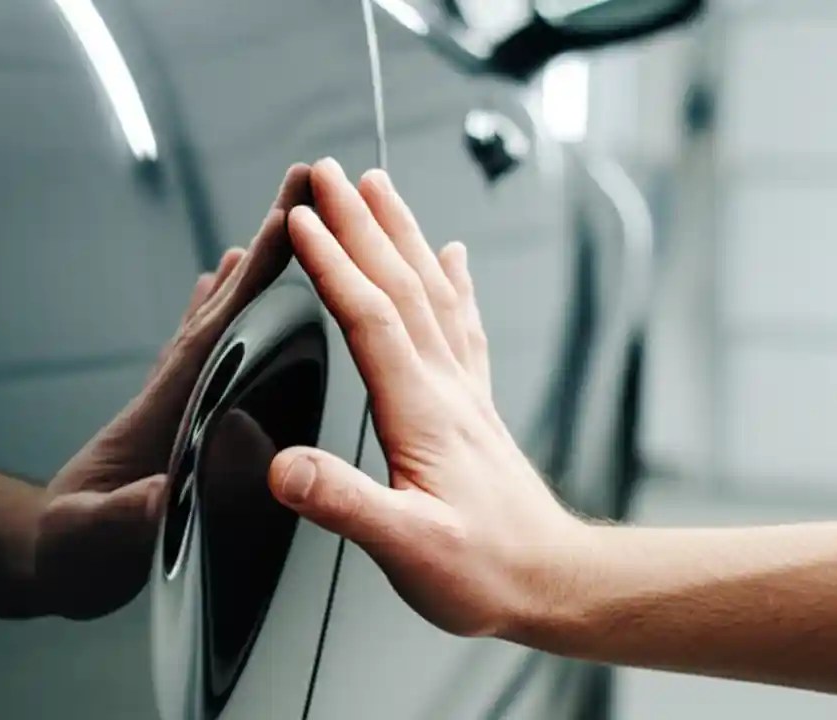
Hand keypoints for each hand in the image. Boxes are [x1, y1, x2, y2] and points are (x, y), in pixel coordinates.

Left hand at [34, 164, 311, 618]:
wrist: (41, 558)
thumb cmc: (68, 554)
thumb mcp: (92, 541)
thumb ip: (125, 518)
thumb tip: (164, 495)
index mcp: (167, 409)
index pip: (222, 327)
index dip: (259, 272)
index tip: (293, 213)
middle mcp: (175, 391)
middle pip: (229, 304)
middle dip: (270, 244)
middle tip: (306, 182)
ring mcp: (174, 399)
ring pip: (222, 318)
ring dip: (254, 269)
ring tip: (282, 220)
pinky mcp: (173, 415)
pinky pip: (207, 348)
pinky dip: (224, 308)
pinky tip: (224, 283)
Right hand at [267, 158, 587, 637]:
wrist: (553, 583)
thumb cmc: (484, 571)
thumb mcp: (405, 548)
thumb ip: (344, 503)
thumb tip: (282, 466)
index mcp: (422, 412)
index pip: (371, 317)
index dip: (334, 264)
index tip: (302, 219)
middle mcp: (446, 388)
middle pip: (399, 284)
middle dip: (360, 222)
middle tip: (329, 173)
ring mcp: (462, 392)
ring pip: (430, 290)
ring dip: (400, 233)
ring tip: (378, 187)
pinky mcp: (471, 406)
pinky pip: (460, 324)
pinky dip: (451, 279)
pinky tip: (452, 256)